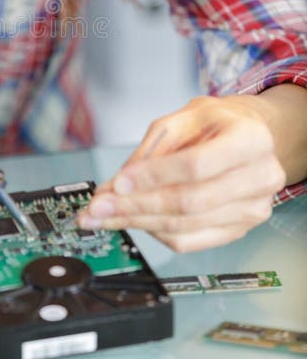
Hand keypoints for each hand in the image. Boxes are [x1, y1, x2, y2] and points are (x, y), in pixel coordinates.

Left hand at [78, 94, 286, 251]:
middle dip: (135, 206)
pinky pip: (190, 241)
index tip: (117, 183)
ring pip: (185, 226)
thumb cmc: (220, 122)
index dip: (153, 176)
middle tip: (98, 207)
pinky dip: (156, 233)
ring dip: (138, 222)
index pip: (195, 166)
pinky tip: (135, 221)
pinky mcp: (240, 229)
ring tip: (105, 217)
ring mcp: (252, 208)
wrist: (253, 135)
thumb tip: (118, 184)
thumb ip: (153, 148)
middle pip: (189, 202)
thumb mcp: (185, 117)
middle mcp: (260, 177)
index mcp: (250, 139)